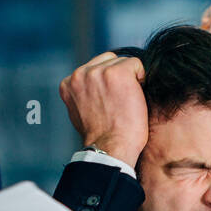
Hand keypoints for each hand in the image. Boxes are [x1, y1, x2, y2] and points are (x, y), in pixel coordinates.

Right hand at [59, 51, 148, 166]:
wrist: (110, 149)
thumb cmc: (101, 137)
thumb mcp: (80, 113)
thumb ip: (84, 94)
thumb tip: (94, 87)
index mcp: (68, 83)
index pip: (94, 68)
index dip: (107, 83)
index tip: (110, 102)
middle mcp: (80, 74)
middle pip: (108, 61)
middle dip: (118, 78)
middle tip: (121, 102)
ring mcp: (98, 72)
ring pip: (123, 62)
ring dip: (130, 79)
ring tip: (127, 102)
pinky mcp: (118, 73)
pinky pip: (137, 65)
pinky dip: (142, 79)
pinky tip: (136, 98)